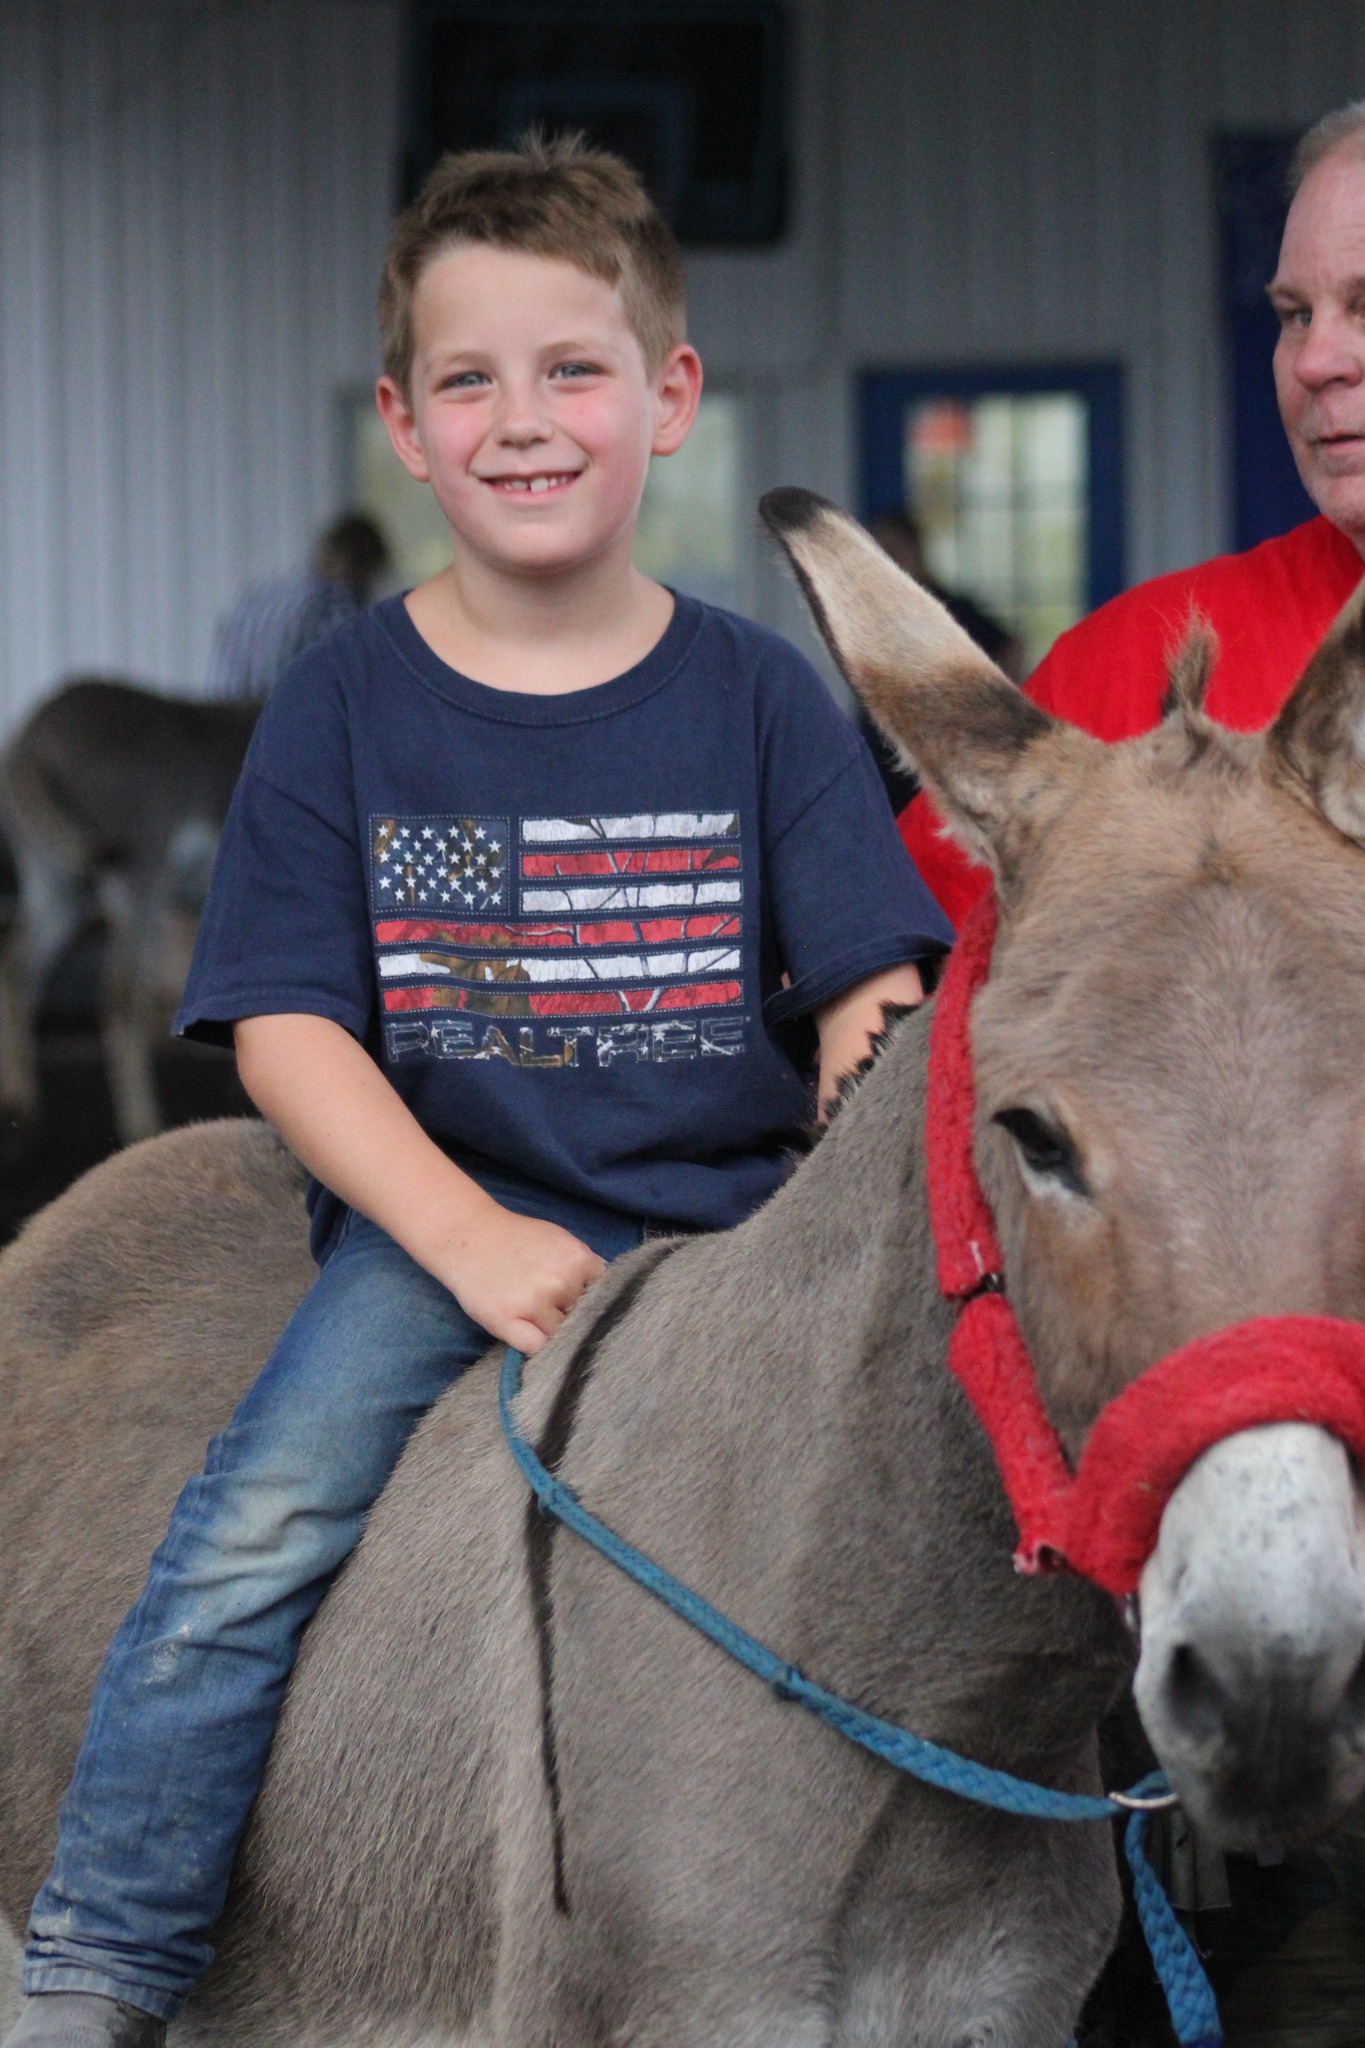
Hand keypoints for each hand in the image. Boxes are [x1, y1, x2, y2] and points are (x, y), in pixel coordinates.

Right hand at [435, 1201, 606, 1354]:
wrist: (467, 1236)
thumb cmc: (516, 1239)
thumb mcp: (560, 1240)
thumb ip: (585, 1266)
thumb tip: (610, 1294)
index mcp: (578, 1260)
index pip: (603, 1297)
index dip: (593, 1303)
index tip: (582, 1307)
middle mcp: (560, 1283)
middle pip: (583, 1318)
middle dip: (573, 1317)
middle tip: (555, 1310)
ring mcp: (533, 1304)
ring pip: (561, 1336)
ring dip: (553, 1332)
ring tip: (537, 1318)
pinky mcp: (506, 1322)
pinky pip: (537, 1349)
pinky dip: (537, 1347)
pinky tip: (529, 1332)